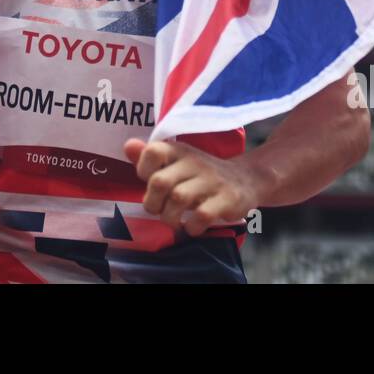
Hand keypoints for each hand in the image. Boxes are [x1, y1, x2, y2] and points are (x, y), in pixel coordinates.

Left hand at [123, 138, 261, 237]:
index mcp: (179, 151)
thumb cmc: (201, 175)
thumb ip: (150, 157)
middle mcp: (194, 162)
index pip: (153, 151)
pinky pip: (202, 216)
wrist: (246, 180)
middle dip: (152, 203)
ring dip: (169, 218)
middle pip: (160, 181)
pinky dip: (191, 227)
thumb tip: (128, 146)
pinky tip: (192, 226)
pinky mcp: (226, 199)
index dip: (143, 169)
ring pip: (178, 199)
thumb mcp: (177, 162)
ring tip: (174, 221)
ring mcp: (211, 180)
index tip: (149, 182)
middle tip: (159, 209)